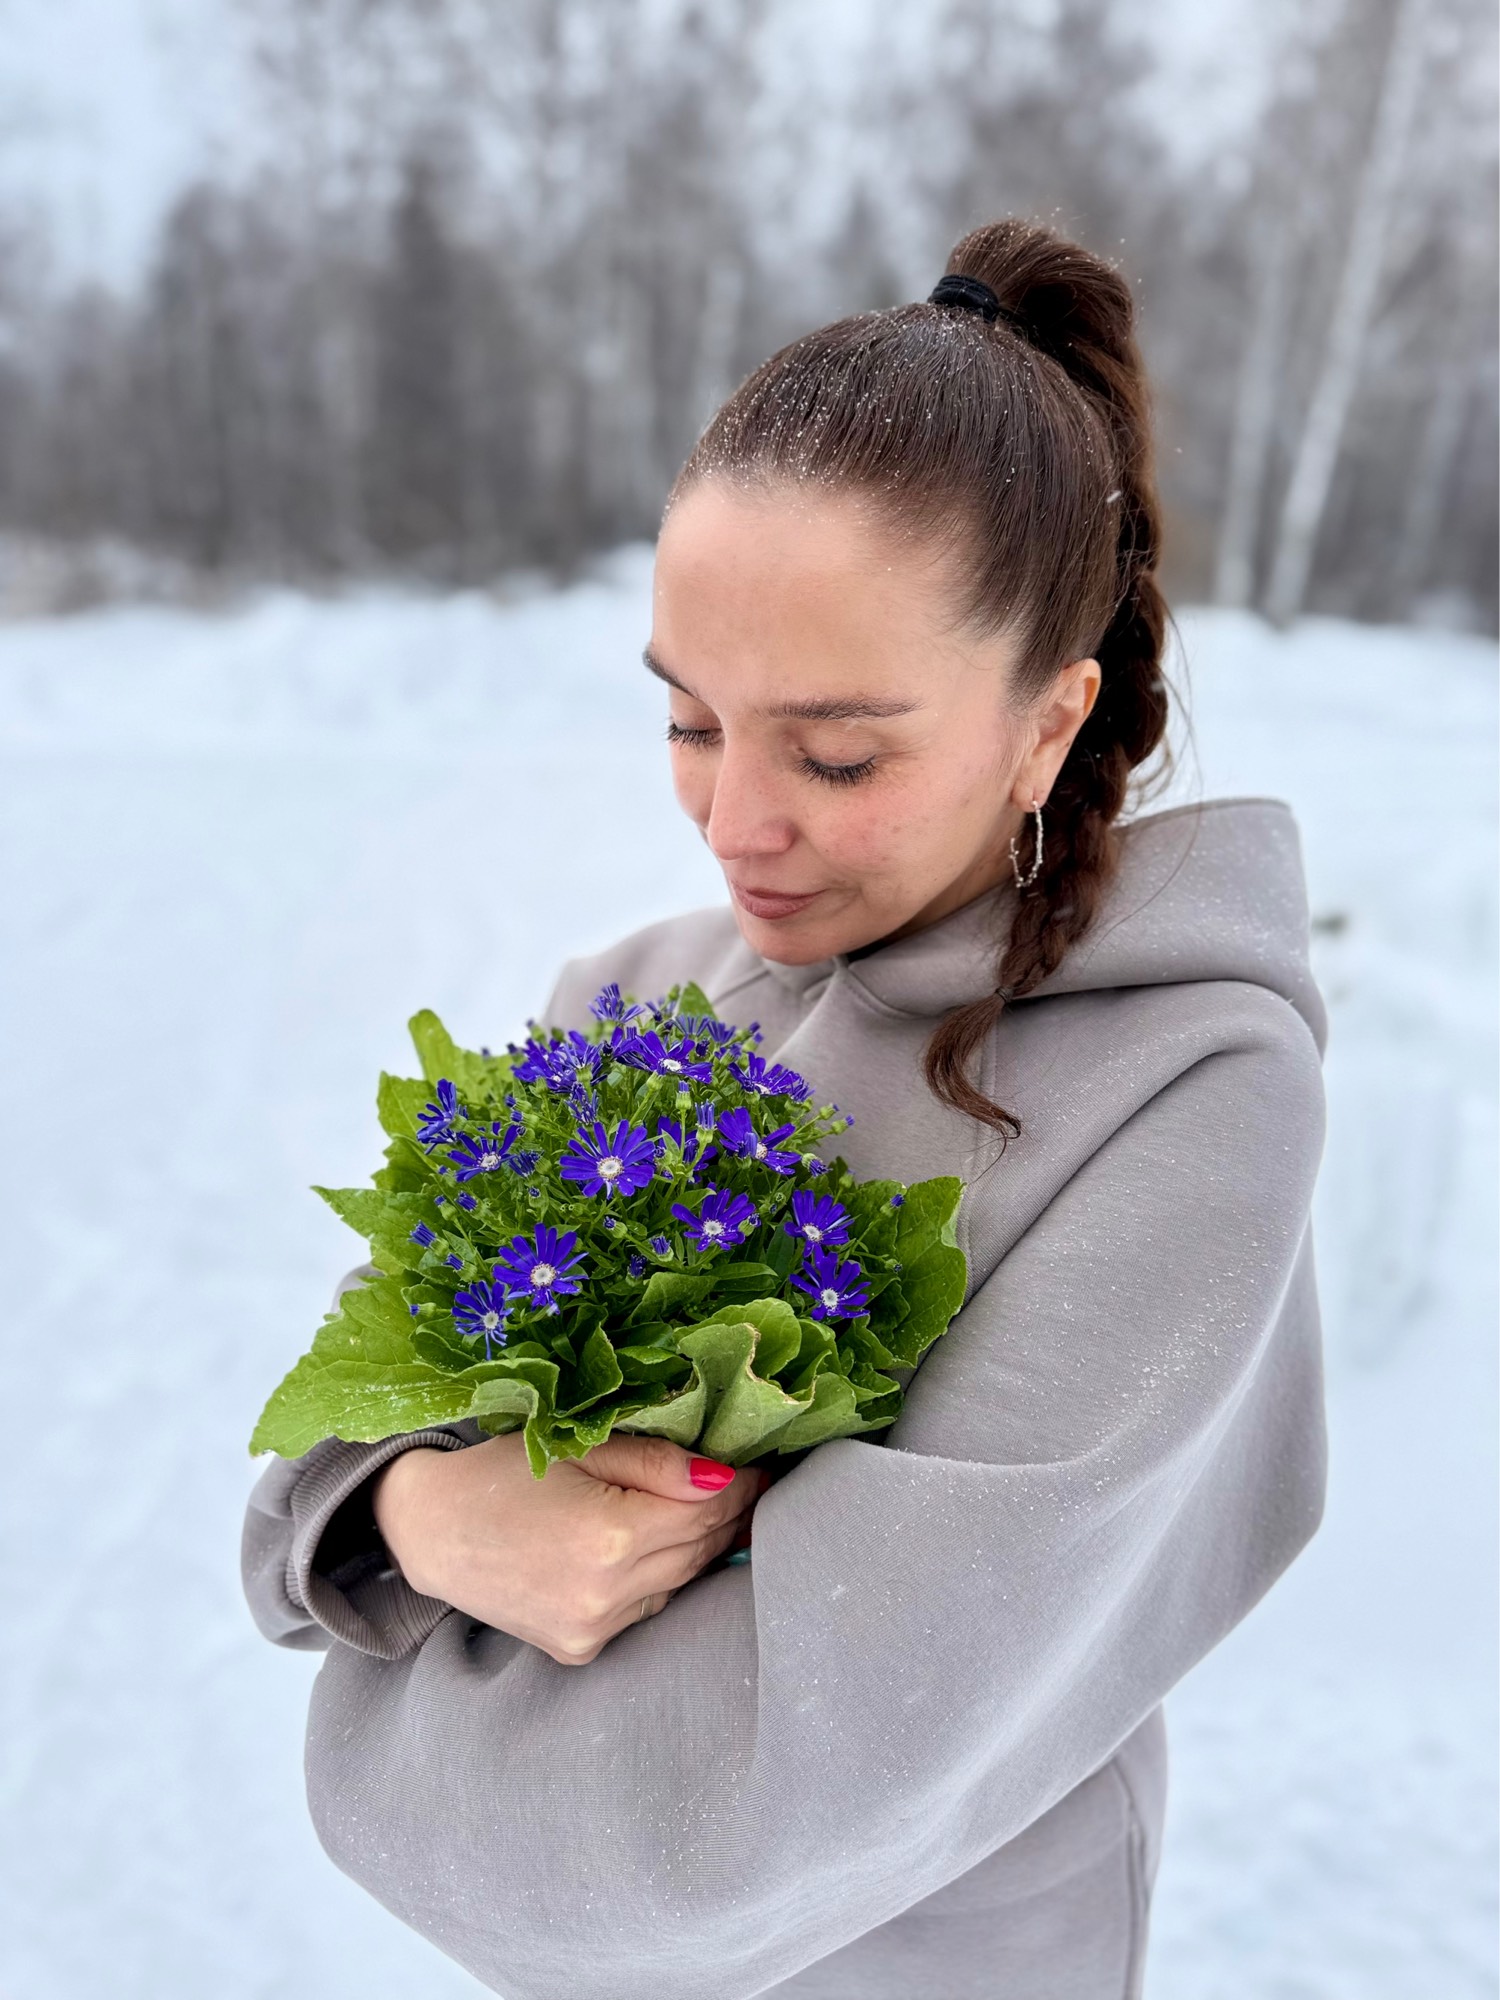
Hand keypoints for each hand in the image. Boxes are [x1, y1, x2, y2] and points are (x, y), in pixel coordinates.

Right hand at [371, 1431, 765, 1666]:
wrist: (431, 1530)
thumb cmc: (502, 1473)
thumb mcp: (579, 1447)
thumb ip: (656, 1462)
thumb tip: (724, 1475)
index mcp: (608, 1537)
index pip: (707, 1510)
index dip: (743, 1485)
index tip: (764, 1464)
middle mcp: (605, 1595)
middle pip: (700, 1549)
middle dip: (729, 1513)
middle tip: (751, 1481)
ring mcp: (593, 1630)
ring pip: (680, 1580)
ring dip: (698, 1545)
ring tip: (707, 1508)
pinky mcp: (581, 1649)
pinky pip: (646, 1607)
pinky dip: (658, 1576)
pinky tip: (653, 1546)